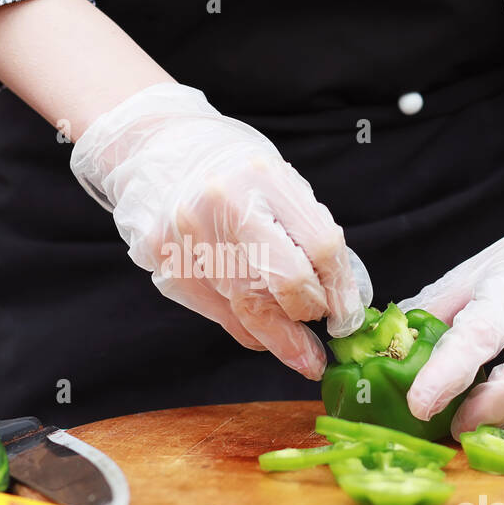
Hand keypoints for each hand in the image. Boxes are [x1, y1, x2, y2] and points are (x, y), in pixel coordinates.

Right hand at [70, 83, 371, 378]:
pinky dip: (248, 330)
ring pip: (250, 310)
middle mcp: (223, 205)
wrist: (155, 149)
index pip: (320, 246)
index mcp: (263, 176)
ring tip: (303, 355)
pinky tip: (263, 334)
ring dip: (282, 339)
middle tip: (324, 335)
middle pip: (285, 283)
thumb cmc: (228, 167)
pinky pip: (220, 314)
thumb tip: (341, 295)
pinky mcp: (167, 265)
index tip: (348, 315)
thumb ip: (306, 230)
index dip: (340, 290)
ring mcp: (189, 237)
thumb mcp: (276, 178)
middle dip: (310, 316)